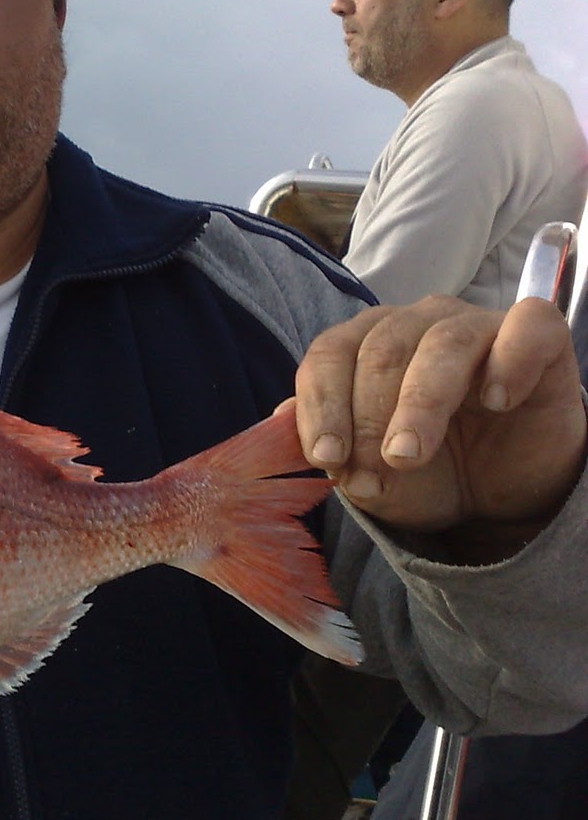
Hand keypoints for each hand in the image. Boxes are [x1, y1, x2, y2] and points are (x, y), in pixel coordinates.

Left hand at [294, 295, 585, 543]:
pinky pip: (527, 326)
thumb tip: (281, 418)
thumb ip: (328, 443)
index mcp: (366, 343)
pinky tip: (495, 402)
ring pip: (442, 344)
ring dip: (420, 404)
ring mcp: (478, 325)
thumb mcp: (368, 471)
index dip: (322, 405)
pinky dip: (508, 361)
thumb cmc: (428, 472)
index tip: (325, 458)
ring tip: (409, 453)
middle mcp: (418, 322)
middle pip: (380, 352)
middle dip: (369, 419)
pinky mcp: (537, 338)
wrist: (500, 496)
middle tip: (373, 472)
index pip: (329, 355)